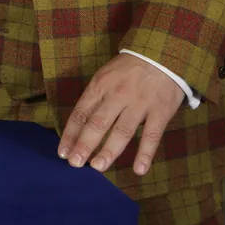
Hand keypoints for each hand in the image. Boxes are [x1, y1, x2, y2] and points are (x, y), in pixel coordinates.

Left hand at [58, 54, 184, 175]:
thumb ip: (94, 99)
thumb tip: (79, 126)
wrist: (161, 55)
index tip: (63, 152)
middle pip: (98, 123)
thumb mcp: (105, 76)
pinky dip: (145, 153)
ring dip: (109, 150)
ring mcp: (139, 104)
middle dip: (85, 144)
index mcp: (100, 86)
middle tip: (75, 163)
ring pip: (122, 131)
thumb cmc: (128, 70)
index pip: (81, 113)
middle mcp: (117, 95)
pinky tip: (139, 170)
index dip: (71, 134)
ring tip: (98, 167)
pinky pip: (152, 135)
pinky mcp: (160, 111)